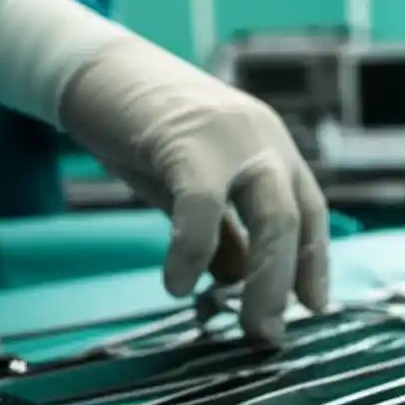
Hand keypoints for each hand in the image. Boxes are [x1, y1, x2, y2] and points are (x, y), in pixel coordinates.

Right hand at [59, 35, 328, 343]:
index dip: (314, 262)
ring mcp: (232, 136)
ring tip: (247, 326)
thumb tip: (236, 281)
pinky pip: (203, 207)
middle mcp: (264, 139)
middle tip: (269, 336)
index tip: (313, 306)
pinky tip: (176, 284)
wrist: (90, 68)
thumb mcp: (190, 186)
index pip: (311, 210)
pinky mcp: (187, 137)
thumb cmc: (142, 130)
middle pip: (297, 219)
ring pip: (272, 215)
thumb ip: (219, 230)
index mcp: (272, 147)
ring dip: (263, 279)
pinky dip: (192, 252)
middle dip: (286, 284)